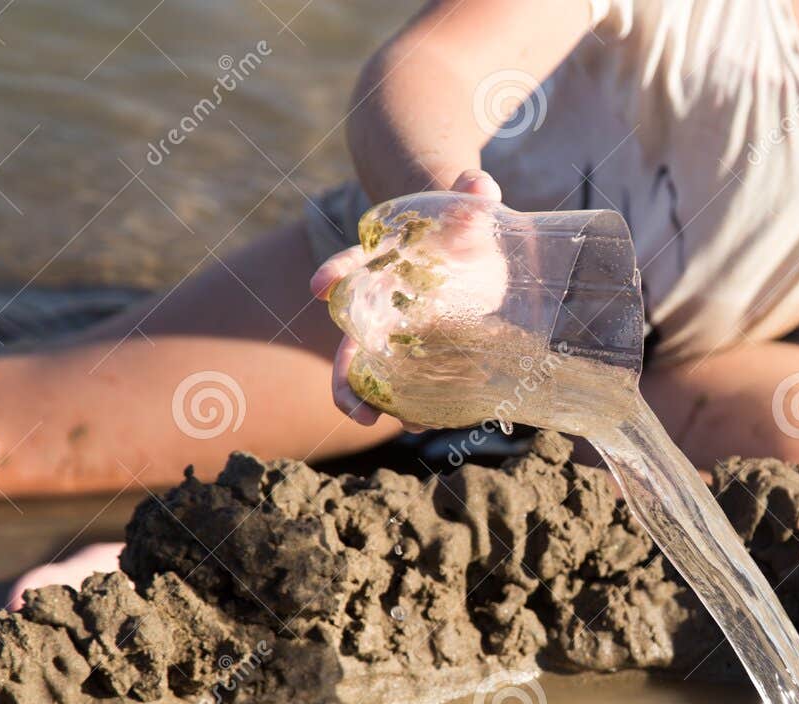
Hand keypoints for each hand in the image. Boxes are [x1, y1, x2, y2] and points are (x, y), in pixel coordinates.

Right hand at [310, 169, 503, 425]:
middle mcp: (382, 302)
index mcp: (386, 262)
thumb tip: (480, 183)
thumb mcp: (470, 211)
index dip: (336, 272)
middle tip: (351, 409)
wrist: (470, 248)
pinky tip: (418, 423)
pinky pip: (405, 381)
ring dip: (371, 400)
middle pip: (350, 341)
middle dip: (346, 377)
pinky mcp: (419, 349)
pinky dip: (408, 403)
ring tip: (383, 424)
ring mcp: (398, 330)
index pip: (354, 265)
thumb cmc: (463, 226)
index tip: (318, 287)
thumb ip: (471, 200)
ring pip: (371, 370)